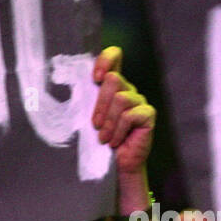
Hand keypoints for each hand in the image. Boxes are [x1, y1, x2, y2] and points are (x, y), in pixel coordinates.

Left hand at [91, 46, 155, 175]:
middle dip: (100, 104)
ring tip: (104, 137)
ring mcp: (139, 101)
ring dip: (108, 121)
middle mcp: (128, 89)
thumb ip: (87, 100)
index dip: (105, 60)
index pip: (114, 57)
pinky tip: (115, 141)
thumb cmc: (102, 140)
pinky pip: (130, 116)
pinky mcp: (148, 115)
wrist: (118, 163)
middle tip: (95, 125)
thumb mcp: (91, 117)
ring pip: (121, 99)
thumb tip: (72, 87)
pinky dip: (118, 130)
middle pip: (113, 80)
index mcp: (113, 85)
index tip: (94, 78)